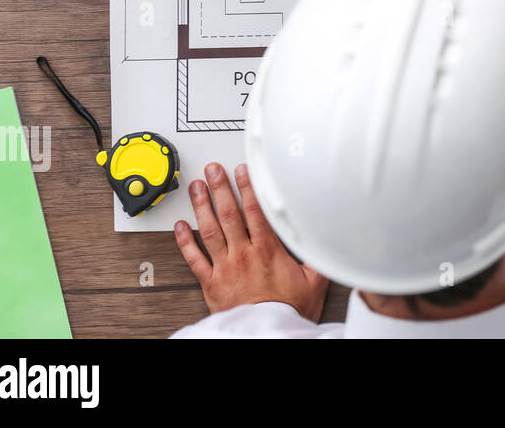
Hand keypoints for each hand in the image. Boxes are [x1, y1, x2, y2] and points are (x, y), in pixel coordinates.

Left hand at [175, 163, 329, 319]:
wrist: (267, 334)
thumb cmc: (288, 310)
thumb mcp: (314, 280)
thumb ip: (315, 256)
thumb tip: (325, 238)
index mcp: (268, 250)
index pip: (255, 210)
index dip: (247, 187)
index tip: (242, 171)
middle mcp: (244, 254)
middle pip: (229, 214)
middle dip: (220, 188)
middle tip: (214, 170)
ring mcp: (225, 267)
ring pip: (209, 230)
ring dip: (202, 206)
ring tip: (197, 188)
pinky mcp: (211, 283)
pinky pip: (194, 258)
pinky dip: (184, 241)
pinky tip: (180, 226)